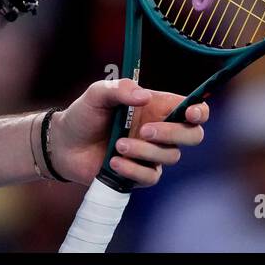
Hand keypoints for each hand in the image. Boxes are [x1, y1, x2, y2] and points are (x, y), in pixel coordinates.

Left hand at [48, 78, 209, 186]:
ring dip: (145, 151)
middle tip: (146, 131)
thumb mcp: (97, 94)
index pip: (192, 109)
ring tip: (117, 145)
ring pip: (170, 156)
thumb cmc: (84, 114)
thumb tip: (144, 97)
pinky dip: (134, 169)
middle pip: (193, 135)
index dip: (200, 111)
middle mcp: (160, 130)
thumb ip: (120, 88)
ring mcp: (151, 154)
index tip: (190, 113)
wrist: (64, 144)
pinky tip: (114, 162)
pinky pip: (151, 176)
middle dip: (173, 133)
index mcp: (157, 107)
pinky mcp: (140, 174)